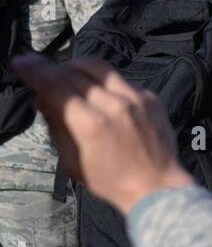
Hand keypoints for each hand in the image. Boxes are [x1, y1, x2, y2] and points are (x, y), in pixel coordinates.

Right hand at [12, 54, 193, 214]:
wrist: (155, 184)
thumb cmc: (110, 180)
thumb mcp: (72, 160)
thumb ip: (57, 126)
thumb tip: (42, 98)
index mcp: (90, 123)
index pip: (56, 86)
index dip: (35, 71)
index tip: (21, 62)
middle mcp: (113, 104)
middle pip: (74, 73)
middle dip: (50, 66)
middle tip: (36, 65)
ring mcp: (135, 97)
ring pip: (99, 68)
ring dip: (76, 66)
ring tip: (65, 73)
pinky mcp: (150, 96)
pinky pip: (120, 79)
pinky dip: (102, 80)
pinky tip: (96, 89)